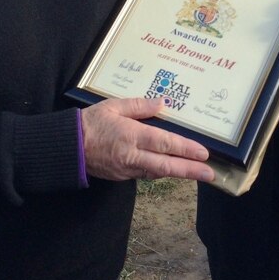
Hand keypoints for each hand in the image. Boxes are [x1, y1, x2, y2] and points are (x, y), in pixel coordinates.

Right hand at [81, 97, 214, 182]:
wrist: (68, 147)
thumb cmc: (90, 122)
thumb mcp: (113, 106)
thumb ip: (139, 105)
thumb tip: (163, 103)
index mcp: (131, 135)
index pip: (164, 143)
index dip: (185, 149)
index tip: (203, 153)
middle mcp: (132, 155)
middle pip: (166, 165)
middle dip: (190, 170)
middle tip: (210, 173)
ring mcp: (127, 168)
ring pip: (158, 172)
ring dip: (179, 173)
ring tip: (198, 172)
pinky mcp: (123, 176)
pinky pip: (146, 174)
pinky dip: (162, 172)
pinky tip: (172, 169)